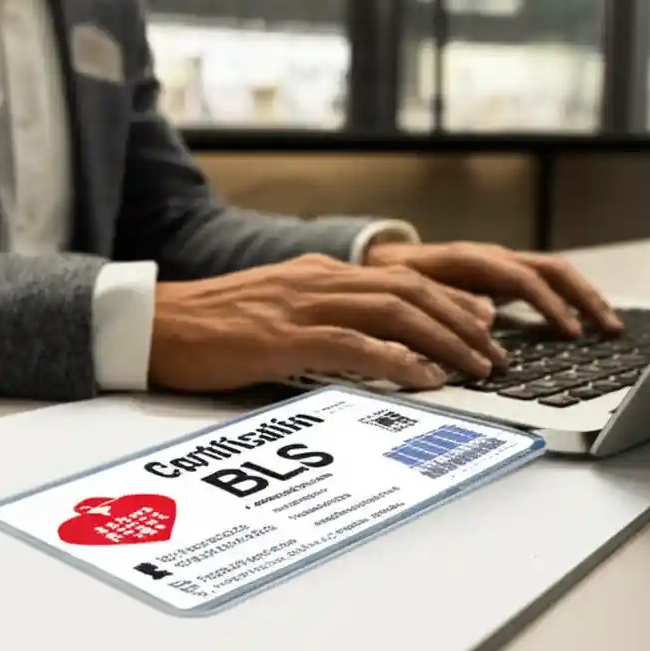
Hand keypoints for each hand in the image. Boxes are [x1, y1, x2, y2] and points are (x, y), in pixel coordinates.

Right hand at [148, 253, 507, 392]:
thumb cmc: (209, 327)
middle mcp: (317, 279)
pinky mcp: (284, 336)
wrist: (155, 324)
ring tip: (475, 369)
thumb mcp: (274, 310)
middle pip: (409, 291)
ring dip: (443, 341)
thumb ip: (318, 317)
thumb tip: (362, 344)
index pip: (399, 277)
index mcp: (316, 272)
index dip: (448, 300)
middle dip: (460, 322)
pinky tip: (424, 378)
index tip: (482, 323)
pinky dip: (397, 359)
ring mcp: (301, 305)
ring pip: (394, 312)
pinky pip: (354, 344)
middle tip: (494, 353)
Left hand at [364, 241, 623, 336]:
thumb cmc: (389, 277)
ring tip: (608, 327)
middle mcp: (491, 257)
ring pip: (552, 274)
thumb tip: (487, 318)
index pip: (523, 278)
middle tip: (609, 329)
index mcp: (471, 258)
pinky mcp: (499, 277)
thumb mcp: (408, 288)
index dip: (549, 305)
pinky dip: (565, 302)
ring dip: (583, 298)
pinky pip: (542, 284)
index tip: (570, 332)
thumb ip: (446, 300)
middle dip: (584, 297)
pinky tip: (578, 327)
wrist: (375, 261)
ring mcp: (498, 265)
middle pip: (551, 269)